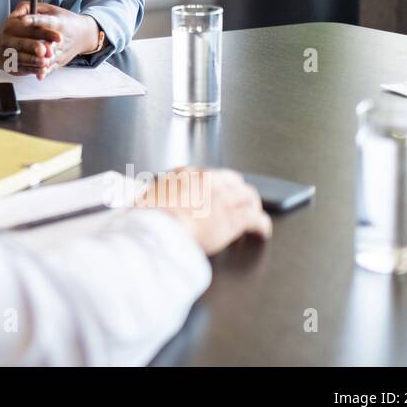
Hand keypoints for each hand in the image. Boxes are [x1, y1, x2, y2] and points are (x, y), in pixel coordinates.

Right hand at [0, 2, 57, 76]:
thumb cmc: (13, 32)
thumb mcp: (18, 17)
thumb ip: (29, 13)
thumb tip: (35, 10)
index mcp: (11, 26)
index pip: (30, 28)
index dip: (45, 32)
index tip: (59, 37)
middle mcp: (7, 40)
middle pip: (22, 43)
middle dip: (34, 47)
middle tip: (47, 50)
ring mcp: (6, 54)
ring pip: (21, 58)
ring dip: (34, 61)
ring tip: (46, 62)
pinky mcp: (10, 66)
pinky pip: (22, 68)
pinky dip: (33, 70)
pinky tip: (42, 70)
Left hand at [18, 3, 100, 71]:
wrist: (83, 34)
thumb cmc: (63, 20)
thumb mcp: (50, 9)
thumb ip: (32, 7)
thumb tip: (16, 12)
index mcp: (59, 22)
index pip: (46, 20)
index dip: (34, 20)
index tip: (23, 20)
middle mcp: (62, 37)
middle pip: (51, 42)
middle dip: (42, 46)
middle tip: (33, 47)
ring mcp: (62, 51)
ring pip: (52, 57)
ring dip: (43, 61)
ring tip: (34, 63)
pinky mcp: (61, 61)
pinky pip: (52, 67)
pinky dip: (46, 72)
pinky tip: (39, 75)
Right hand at [135, 167, 271, 255]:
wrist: (156, 230)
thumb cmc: (147, 218)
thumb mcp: (145, 199)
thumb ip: (154, 197)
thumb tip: (149, 204)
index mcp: (184, 174)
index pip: (208, 174)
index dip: (216, 185)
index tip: (215, 195)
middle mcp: (207, 180)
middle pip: (233, 180)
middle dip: (237, 191)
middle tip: (238, 204)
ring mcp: (223, 198)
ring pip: (248, 196)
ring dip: (251, 206)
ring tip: (253, 217)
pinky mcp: (234, 218)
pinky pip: (256, 218)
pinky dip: (261, 225)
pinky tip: (262, 232)